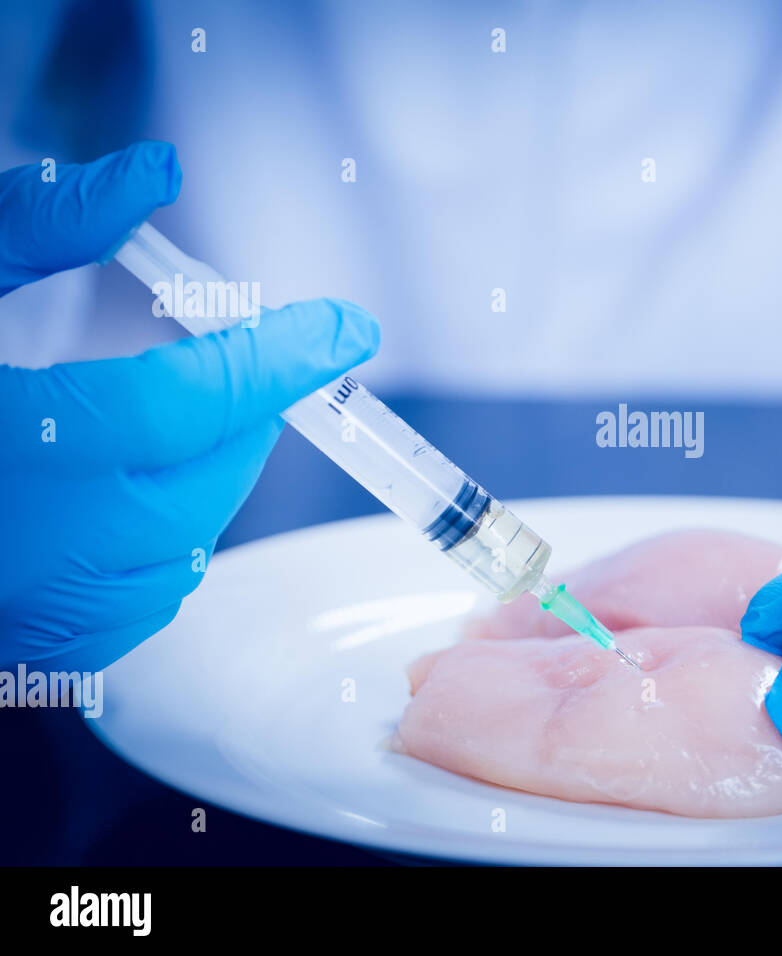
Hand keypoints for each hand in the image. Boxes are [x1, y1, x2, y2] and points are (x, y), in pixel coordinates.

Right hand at [0, 142, 379, 671]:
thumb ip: (39, 227)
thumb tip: (151, 175)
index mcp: (29, 451)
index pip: (199, 397)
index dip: (282, 354)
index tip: (346, 325)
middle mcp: (58, 545)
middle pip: (215, 464)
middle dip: (241, 401)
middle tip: (229, 353)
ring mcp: (61, 608)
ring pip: (197, 526)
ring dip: (206, 461)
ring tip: (162, 412)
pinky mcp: (60, 644)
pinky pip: (159, 578)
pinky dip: (164, 523)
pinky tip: (118, 487)